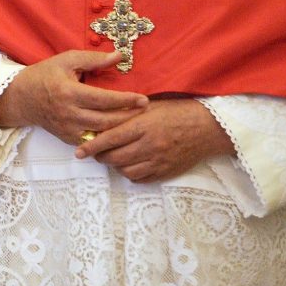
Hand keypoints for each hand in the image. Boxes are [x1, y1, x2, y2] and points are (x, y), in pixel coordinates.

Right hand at [0, 50, 147, 144]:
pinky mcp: (68, 138)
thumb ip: (93, 59)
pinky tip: (120, 132)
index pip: (105, 100)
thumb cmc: (45, 74)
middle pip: (107, 120)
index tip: (144, 99)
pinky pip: (94, 142)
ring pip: (103, 135)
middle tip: (145, 110)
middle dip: (130, 116)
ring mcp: (68, 129)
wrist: (21, 97)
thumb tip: (119, 56)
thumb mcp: (67, 60)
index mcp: (69, 93)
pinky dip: (108, 138)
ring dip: (122, 129)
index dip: (126, 100)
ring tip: (137, 120)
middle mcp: (69, 114)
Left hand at [76, 98, 233, 181]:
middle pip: (115, 158)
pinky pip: (141, 179)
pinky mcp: (166, 172)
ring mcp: (159, 161)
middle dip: (100, 156)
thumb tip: (101, 116)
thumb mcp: (149, 106)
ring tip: (112, 157)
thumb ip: (127, 113)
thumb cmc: (176, 111)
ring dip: (115, 166)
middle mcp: (150, 146)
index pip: (110, 139)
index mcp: (143, 126)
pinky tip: (128, 164)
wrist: (207, 128)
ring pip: (126, 170)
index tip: (78, 151)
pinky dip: (130, 173)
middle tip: (95, 152)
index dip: (92, 146)